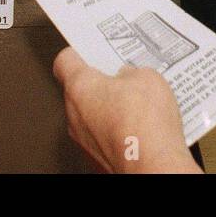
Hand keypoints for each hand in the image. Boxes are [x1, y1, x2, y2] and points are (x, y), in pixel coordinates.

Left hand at [52, 47, 201, 172]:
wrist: (150, 163)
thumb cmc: (144, 123)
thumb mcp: (147, 77)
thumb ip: (132, 73)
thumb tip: (130, 77)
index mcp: (81, 86)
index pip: (64, 62)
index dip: (76, 54)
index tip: (84, 53)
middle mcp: (74, 114)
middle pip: (79, 91)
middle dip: (100, 85)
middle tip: (123, 81)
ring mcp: (83, 140)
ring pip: (90, 117)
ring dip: (108, 111)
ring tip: (137, 109)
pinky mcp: (95, 159)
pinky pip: (101, 138)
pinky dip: (115, 133)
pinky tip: (138, 131)